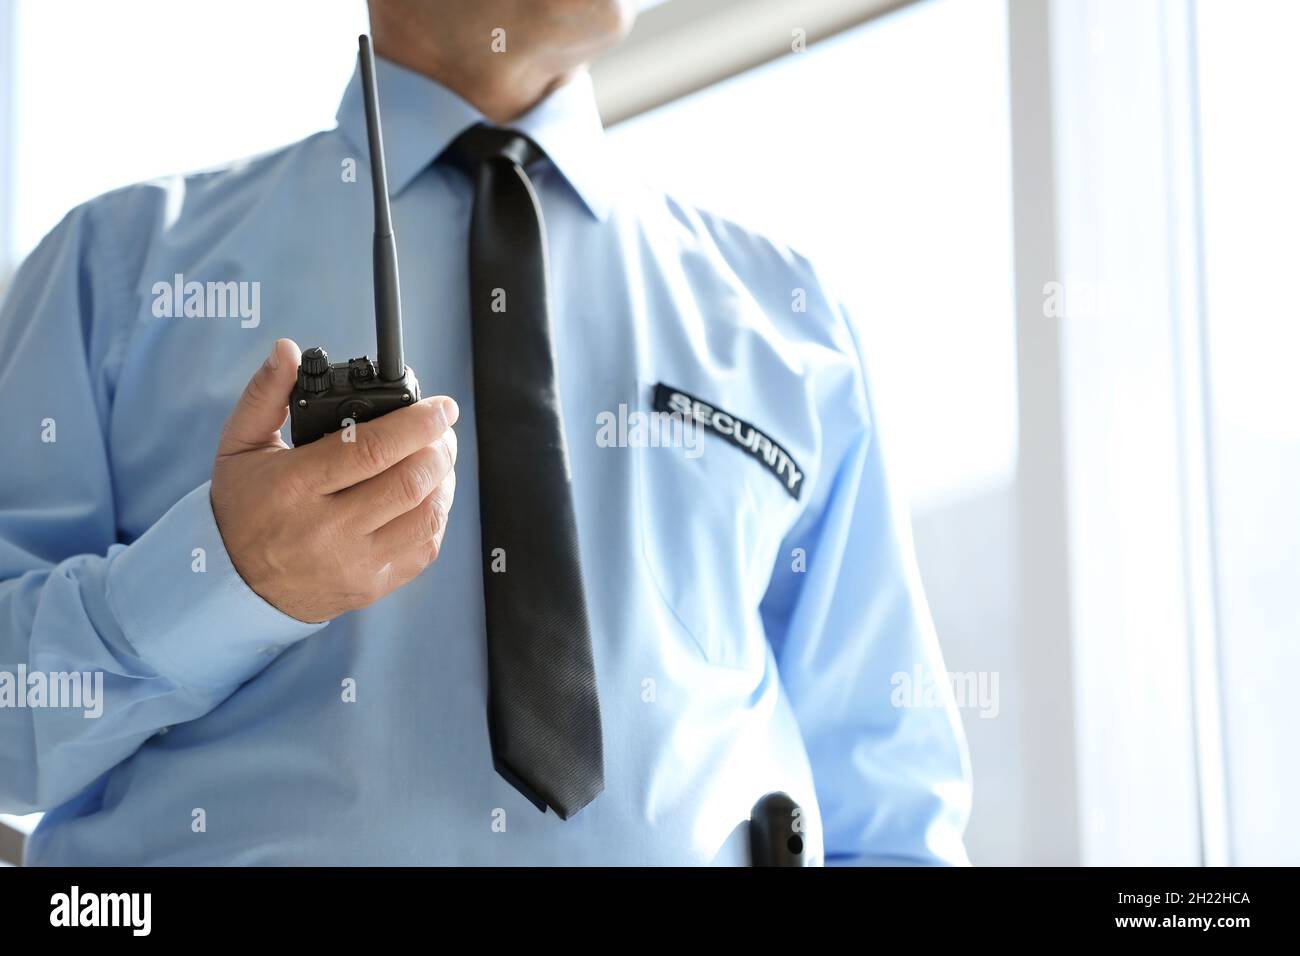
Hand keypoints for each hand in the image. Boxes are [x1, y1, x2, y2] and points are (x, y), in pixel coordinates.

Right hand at [211, 338, 457, 623]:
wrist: (231, 582)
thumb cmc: (241, 507)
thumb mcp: (239, 445)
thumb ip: (266, 394)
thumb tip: (288, 351)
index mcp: (295, 486)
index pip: (372, 449)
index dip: (418, 424)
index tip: (442, 407)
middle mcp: (327, 529)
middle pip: (409, 483)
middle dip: (440, 449)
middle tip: (443, 430)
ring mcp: (352, 563)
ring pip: (426, 518)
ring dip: (445, 481)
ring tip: (438, 459)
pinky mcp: (370, 587)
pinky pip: (423, 550)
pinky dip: (437, 517)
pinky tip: (430, 496)